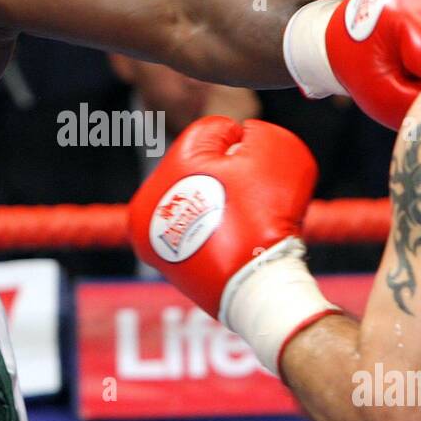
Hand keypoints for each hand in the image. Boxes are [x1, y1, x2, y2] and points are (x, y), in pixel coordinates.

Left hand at [128, 116, 339, 372]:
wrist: (261, 289)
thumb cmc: (265, 218)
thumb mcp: (272, 151)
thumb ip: (254, 131)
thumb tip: (240, 139)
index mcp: (162, 177)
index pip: (211, 134)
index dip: (244, 143)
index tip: (258, 167)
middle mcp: (148, 211)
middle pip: (203, 170)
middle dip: (232, 176)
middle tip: (254, 198)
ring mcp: (158, 244)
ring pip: (204, 203)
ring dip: (228, 204)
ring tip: (249, 221)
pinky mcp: (176, 268)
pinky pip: (207, 234)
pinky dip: (225, 231)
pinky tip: (241, 240)